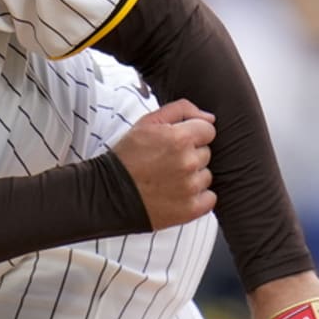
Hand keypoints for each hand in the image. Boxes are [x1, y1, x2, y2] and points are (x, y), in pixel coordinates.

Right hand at [112, 99, 216, 228]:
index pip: (208, 130)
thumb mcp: (147, 123)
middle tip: (166, 162)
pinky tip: (177, 194)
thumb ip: (181, 110)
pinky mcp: (191, 209)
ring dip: (192, 177)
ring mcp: (190, 187)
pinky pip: (209, 198)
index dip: (193, 134)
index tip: (178, 143)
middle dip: (190, 155)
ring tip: (168, 179)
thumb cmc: (127, 157)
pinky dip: (197, 197)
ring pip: (206, 176)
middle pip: (206, 153)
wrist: (109, 193)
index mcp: (179, 138)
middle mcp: (188, 162)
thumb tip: (209, 117)